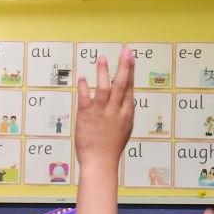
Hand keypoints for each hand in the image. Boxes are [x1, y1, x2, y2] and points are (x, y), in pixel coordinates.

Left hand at [75, 51, 134, 169]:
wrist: (100, 162)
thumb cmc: (111, 147)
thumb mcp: (124, 129)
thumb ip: (124, 112)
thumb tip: (126, 98)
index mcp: (126, 113)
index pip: (130, 88)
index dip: (131, 71)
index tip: (131, 57)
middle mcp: (115, 111)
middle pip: (122, 84)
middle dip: (124, 66)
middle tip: (126, 51)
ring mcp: (101, 113)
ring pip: (104, 88)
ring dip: (104, 72)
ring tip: (103, 58)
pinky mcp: (86, 116)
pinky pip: (85, 98)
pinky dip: (84, 87)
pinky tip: (82, 77)